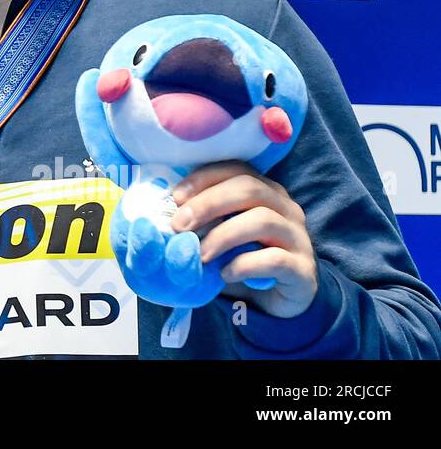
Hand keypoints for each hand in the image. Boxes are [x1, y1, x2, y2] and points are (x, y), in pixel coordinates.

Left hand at [171, 160, 317, 317]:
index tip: (175, 197)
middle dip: (208, 203)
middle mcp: (285, 207)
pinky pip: (275, 259)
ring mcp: (298, 237)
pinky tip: (225, 274)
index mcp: (265, 191)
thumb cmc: (244, 257)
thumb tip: (167, 212)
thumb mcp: (222, 232)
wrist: (280, 299)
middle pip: (249, 189)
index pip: (236, 169)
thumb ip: (203, 219)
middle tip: (179, 226)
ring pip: (263, 220)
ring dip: (223, 235)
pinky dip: (244, 264)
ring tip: (200, 255)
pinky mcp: (302, 268)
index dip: (203, 178)